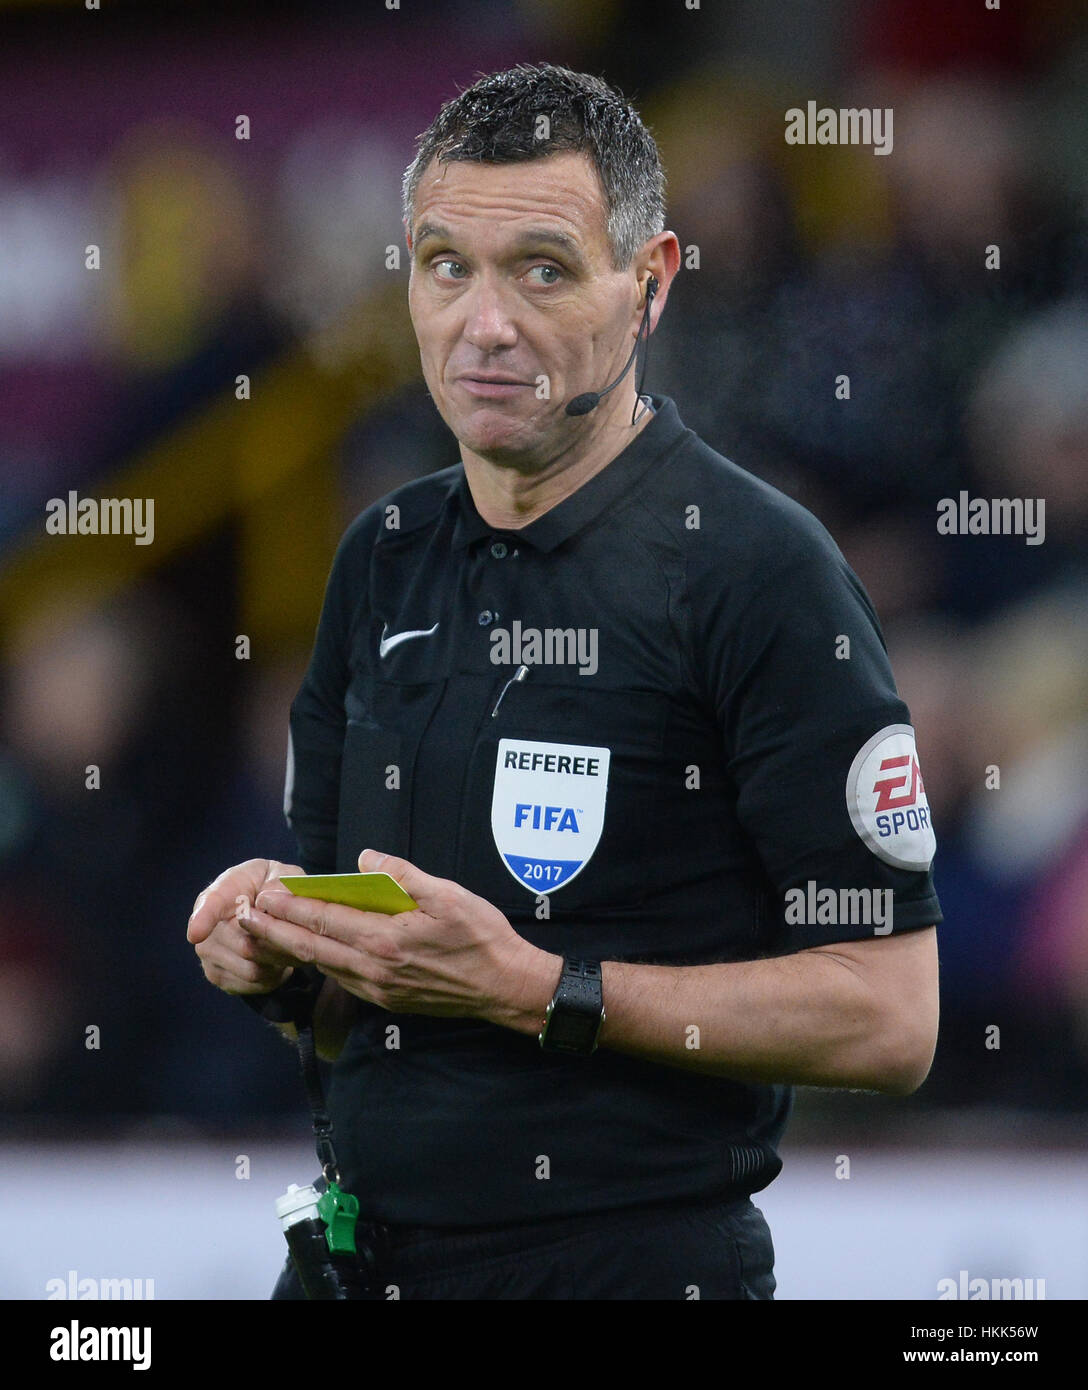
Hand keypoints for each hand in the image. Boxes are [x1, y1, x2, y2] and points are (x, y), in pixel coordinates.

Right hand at [187, 858, 304, 995]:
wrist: (266, 908)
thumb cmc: (272, 886)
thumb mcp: (283, 874)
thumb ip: (282, 881)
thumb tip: (275, 899)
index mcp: (223, 890)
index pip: (211, 904)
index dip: (203, 919)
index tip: (196, 933)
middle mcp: (206, 924)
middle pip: (244, 946)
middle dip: (277, 946)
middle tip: (296, 936)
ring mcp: (209, 954)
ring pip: (252, 969)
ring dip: (278, 962)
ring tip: (288, 946)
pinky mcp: (219, 976)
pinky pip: (254, 984)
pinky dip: (273, 976)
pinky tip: (277, 959)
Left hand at [242, 848, 558, 1027]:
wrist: (504, 987)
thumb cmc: (481, 938)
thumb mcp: (448, 895)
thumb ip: (403, 875)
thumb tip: (365, 859)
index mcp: (386, 940)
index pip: (324, 920)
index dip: (289, 907)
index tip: (263, 894)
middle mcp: (374, 969)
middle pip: (311, 947)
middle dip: (274, 930)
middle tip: (243, 915)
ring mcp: (378, 989)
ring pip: (323, 966)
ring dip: (291, 947)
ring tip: (266, 931)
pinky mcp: (386, 1000)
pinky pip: (342, 979)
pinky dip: (319, 962)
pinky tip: (310, 951)